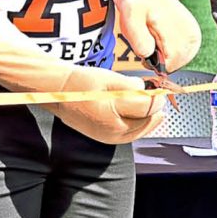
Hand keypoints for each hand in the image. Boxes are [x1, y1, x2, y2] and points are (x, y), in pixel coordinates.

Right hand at [48, 65, 165, 144]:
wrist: (57, 92)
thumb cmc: (78, 84)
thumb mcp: (109, 79)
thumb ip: (132, 86)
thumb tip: (148, 91)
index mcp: (114, 117)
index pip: (148, 108)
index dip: (157, 96)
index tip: (159, 87)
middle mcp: (113, 132)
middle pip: (148, 121)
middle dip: (154, 107)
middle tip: (156, 93)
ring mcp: (110, 138)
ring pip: (142, 130)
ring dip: (148, 117)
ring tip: (150, 104)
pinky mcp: (106, 138)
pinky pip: (131, 133)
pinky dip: (139, 123)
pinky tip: (140, 114)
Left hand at [116, 0, 200, 74]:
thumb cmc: (138, 4)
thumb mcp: (130, 16)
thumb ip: (138, 38)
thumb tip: (148, 55)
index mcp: (179, 32)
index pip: (168, 66)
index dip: (152, 62)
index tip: (144, 46)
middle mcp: (193, 37)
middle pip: (173, 65)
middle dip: (158, 59)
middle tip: (148, 39)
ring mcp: (195, 38)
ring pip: (176, 62)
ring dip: (163, 55)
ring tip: (154, 36)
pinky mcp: (194, 39)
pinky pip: (179, 57)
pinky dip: (168, 52)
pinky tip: (161, 38)